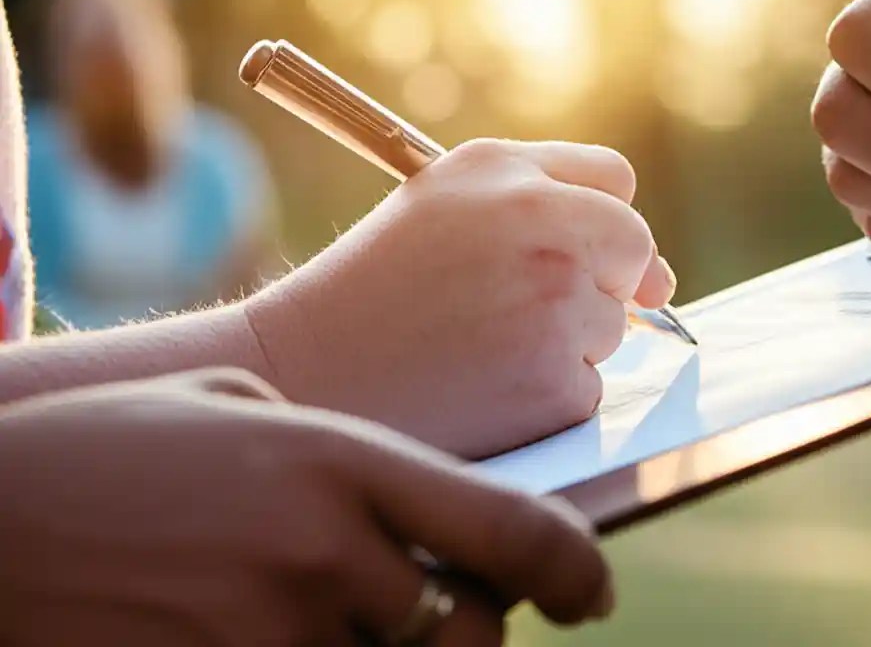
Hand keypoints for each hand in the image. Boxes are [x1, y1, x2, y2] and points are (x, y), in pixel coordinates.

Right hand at [0, 369, 611, 645]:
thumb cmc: (108, 453)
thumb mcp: (237, 416)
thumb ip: (347, 464)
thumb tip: (427, 520)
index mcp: (337, 463)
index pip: (509, 529)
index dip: (574, 569)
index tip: (591, 592)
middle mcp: (320, 555)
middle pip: (469, 632)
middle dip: (470, 628)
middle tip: (437, 604)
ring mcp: (267, 637)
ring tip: (339, 615)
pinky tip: (280, 636)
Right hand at [243, 140, 676, 457]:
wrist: (305, 375)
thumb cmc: (372, 290)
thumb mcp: (441, 204)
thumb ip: (550, 205)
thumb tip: (661, 283)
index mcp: (507, 169)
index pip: (616, 185)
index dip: (601, 225)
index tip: (581, 255)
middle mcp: (542, 224)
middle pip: (633, 253)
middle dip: (601, 283)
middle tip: (524, 312)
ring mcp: (557, 305)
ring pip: (612, 328)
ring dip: (566, 344)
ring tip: (477, 350)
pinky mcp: (558, 382)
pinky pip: (589, 388)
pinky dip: (547, 399)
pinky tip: (482, 392)